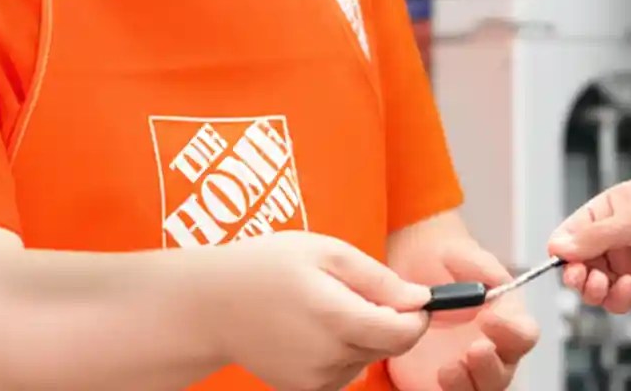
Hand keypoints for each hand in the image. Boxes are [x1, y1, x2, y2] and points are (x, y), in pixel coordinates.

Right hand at [198, 231, 430, 390]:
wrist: (209, 306)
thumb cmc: (267, 267)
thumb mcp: (327, 252)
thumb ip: (378, 279)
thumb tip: (421, 298)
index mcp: (336, 319)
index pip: (404, 334)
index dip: (417, 316)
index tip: (409, 296)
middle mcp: (328, 358)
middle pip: (388, 346)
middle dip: (388, 321)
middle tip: (354, 292)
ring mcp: (314, 380)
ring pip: (367, 359)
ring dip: (363, 336)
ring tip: (327, 307)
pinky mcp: (302, 390)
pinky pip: (344, 373)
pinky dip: (343, 352)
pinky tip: (315, 330)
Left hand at [388, 245, 539, 390]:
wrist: (411, 271)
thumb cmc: (443, 262)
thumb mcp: (462, 253)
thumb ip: (480, 267)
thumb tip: (491, 287)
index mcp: (505, 319)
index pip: (524, 334)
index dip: (512, 331)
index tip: (489, 318)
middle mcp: (491, 349)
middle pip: (504, 372)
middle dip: (491, 366)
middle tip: (475, 349)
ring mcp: (466, 369)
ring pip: (481, 389)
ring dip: (470, 384)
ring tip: (449, 368)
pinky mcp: (437, 382)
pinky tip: (433, 376)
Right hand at [548, 179, 630, 313]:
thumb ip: (597, 234)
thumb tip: (559, 244)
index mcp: (610, 210)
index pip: (572, 231)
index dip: (564, 248)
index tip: (563, 260)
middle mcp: (616, 237)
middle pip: (578, 262)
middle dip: (576, 272)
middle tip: (580, 277)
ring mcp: (628, 263)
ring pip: (593, 284)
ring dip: (593, 289)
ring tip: (603, 284)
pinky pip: (615, 300)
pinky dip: (616, 298)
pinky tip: (629, 287)